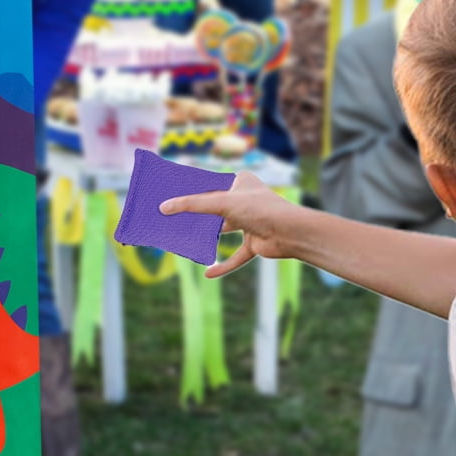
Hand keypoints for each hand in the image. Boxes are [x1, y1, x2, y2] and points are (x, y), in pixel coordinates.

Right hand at [160, 170, 298, 275]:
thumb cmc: (261, 209)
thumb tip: (164, 207)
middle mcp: (245, 200)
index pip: (210, 184)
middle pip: (214, 209)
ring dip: (207, 237)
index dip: (191, 190)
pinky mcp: (254, 243)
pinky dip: (223, 265)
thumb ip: (192, 204)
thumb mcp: (221, 202)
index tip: (169, 194)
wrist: (291, 232)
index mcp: (240, 182)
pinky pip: (235, 256)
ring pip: (223, 231)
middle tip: (171, 219)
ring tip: (184, 241)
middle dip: (196, 216)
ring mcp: (250, 222)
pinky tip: (209, 273)